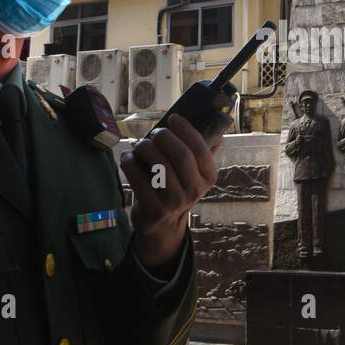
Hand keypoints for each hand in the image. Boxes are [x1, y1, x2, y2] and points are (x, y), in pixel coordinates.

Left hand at [118, 114, 219, 268]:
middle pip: (180, 155)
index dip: (186, 130)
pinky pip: (138, 180)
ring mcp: (174, 202)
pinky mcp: (153, 209)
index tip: (173, 118)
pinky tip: (127, 157)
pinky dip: (130, 164)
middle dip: (164, 137)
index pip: (200, 149)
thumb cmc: (178, 190)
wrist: (164, 226)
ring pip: (159, 166)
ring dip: (145, 148)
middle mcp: (194, 191)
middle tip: (155, 133)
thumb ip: (203, 154)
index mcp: (208, 178)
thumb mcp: (195, 176)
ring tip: (140, 144)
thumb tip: (216, 129)